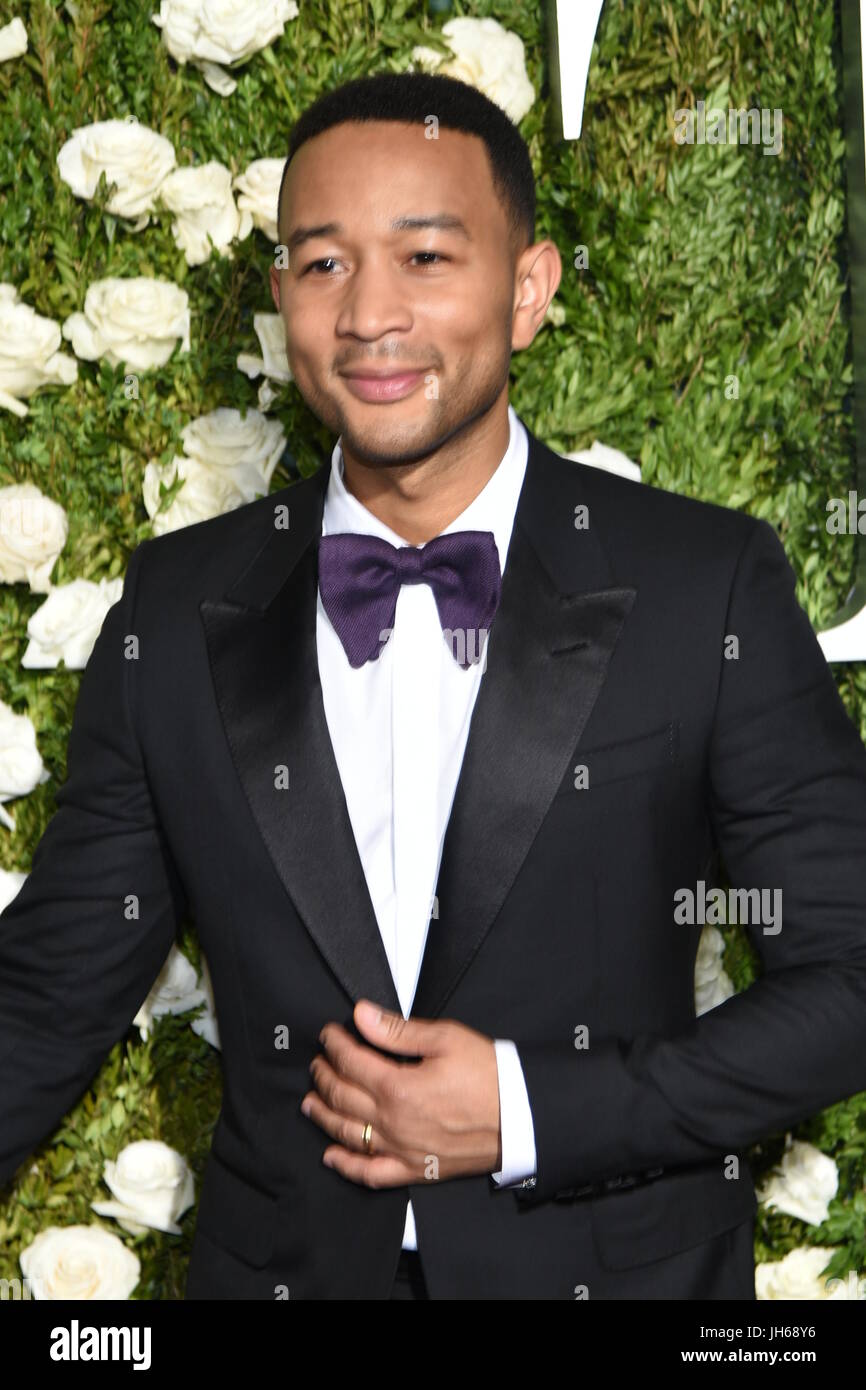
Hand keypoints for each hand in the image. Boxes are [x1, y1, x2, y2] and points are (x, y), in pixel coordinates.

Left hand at [300, 1000, 501, 1186]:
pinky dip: (347, 1166)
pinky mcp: (414, 1169)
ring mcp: (401, 1149)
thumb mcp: (445, 1039)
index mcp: (398, 1087)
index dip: (335, 1044)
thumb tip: (361, 1014)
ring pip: (348, 1134)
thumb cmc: (489, 1075)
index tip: (329, 1033)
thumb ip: (397, 1030)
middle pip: (342, 1097)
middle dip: (324, 1075)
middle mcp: (393, 1122)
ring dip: (323, 1116)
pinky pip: (371, 1173)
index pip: (351, 1062)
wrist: (521, 1117)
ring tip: (310, 1101)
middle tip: (318, 1062)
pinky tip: (332, 1156)